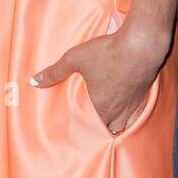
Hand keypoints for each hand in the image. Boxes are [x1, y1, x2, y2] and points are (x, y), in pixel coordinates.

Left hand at [31, 27, 165, 133]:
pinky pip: (135, 119)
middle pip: (104, 130)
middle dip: (96, 129)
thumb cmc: (109, 52)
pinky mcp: (143, 98)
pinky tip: (125, 113)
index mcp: (99, 108)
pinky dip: (129, 119)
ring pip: (121, 127)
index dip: (81, 132)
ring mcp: (131, 107)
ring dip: (112, 126)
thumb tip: (34, 81)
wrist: (141, 44)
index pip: (88, 131)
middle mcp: (116, 113)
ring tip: (105, 121)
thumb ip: (55, 71)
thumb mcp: (76, 58)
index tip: (74, 132)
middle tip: (87, 125)